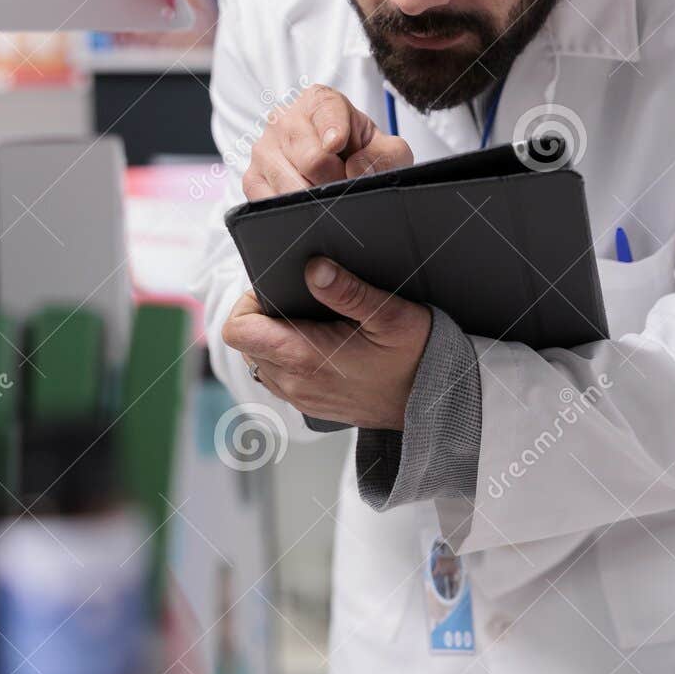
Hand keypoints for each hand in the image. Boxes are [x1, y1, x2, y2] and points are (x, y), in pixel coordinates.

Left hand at [222, 259, 431, 429]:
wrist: (436, 403)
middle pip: (246, 343)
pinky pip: (278, 378)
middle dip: (263, 317)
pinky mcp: (310, 405)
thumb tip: (313, 268)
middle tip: (300, 301)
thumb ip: (348, 291)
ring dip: (272, 339)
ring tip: (308, 322)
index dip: (248, 303)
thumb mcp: (391, 315)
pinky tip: (316, 344)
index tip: (277, 290)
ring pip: (259, 361)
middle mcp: (295, 383)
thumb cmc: (417, 358)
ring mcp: (301, 398)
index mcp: (305, 357)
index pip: (238, 330)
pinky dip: (285, 358)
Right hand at [243, 83, 412, 198]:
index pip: (325, 113)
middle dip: (336, 180)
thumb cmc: (364, 156)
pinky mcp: (251, 178)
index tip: (339, 144)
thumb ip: (384, 157)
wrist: (345, 170)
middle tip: (345, 183)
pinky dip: (294, 212)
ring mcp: (263, 149)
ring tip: (327, 191)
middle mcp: (284, 119)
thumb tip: (355, 170)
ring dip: (317, 199)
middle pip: (312, 159)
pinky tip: (307, 203)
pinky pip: (270, 202)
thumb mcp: (388, 151)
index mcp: (319, 101)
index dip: (335, 132)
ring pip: (291, 185)